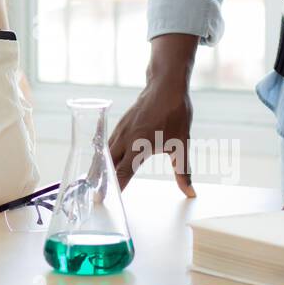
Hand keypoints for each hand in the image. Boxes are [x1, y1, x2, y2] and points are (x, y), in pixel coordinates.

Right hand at [108, 35, 198, 196]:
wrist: (165, 85)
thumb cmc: (174, 114)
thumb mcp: (182, 144)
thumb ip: (183, 171)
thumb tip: (190, 192)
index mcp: (139, 145)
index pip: (122, 171)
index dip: (114, 186)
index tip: (105, 199)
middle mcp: (125, 138)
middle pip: (107, 163)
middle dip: (100, 180)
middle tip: (95, 197)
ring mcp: (120, 130)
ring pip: (104, 152)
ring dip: (99, 167)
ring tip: (94, 182)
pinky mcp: (120, 124)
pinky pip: (107, 143)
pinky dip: (102, 155)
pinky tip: (102, 161)